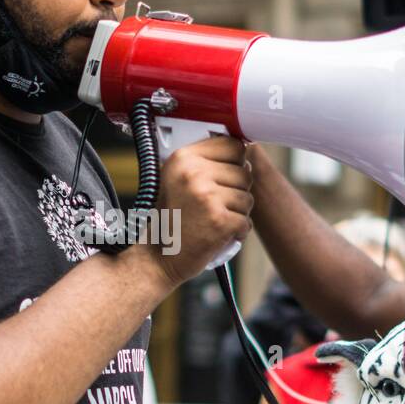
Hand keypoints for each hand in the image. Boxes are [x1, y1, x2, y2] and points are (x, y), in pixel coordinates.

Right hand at [148, 136, 252, 286]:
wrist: (156, 258)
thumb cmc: (170, 220)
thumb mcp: (176, 179)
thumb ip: (205, 162)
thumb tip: (244, 149)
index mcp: (183, 158)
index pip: (233, 145)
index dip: (234, 164)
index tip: (221, 179)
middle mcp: (193, 174)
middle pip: (244, 173)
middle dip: (235, 192)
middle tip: (212, 207)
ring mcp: (207, 197)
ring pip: (248, 198)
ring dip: (237, 213)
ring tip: (212, 220)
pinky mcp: (219, 221)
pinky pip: (246, 222)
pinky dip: (237, 232)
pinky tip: (218, 235)